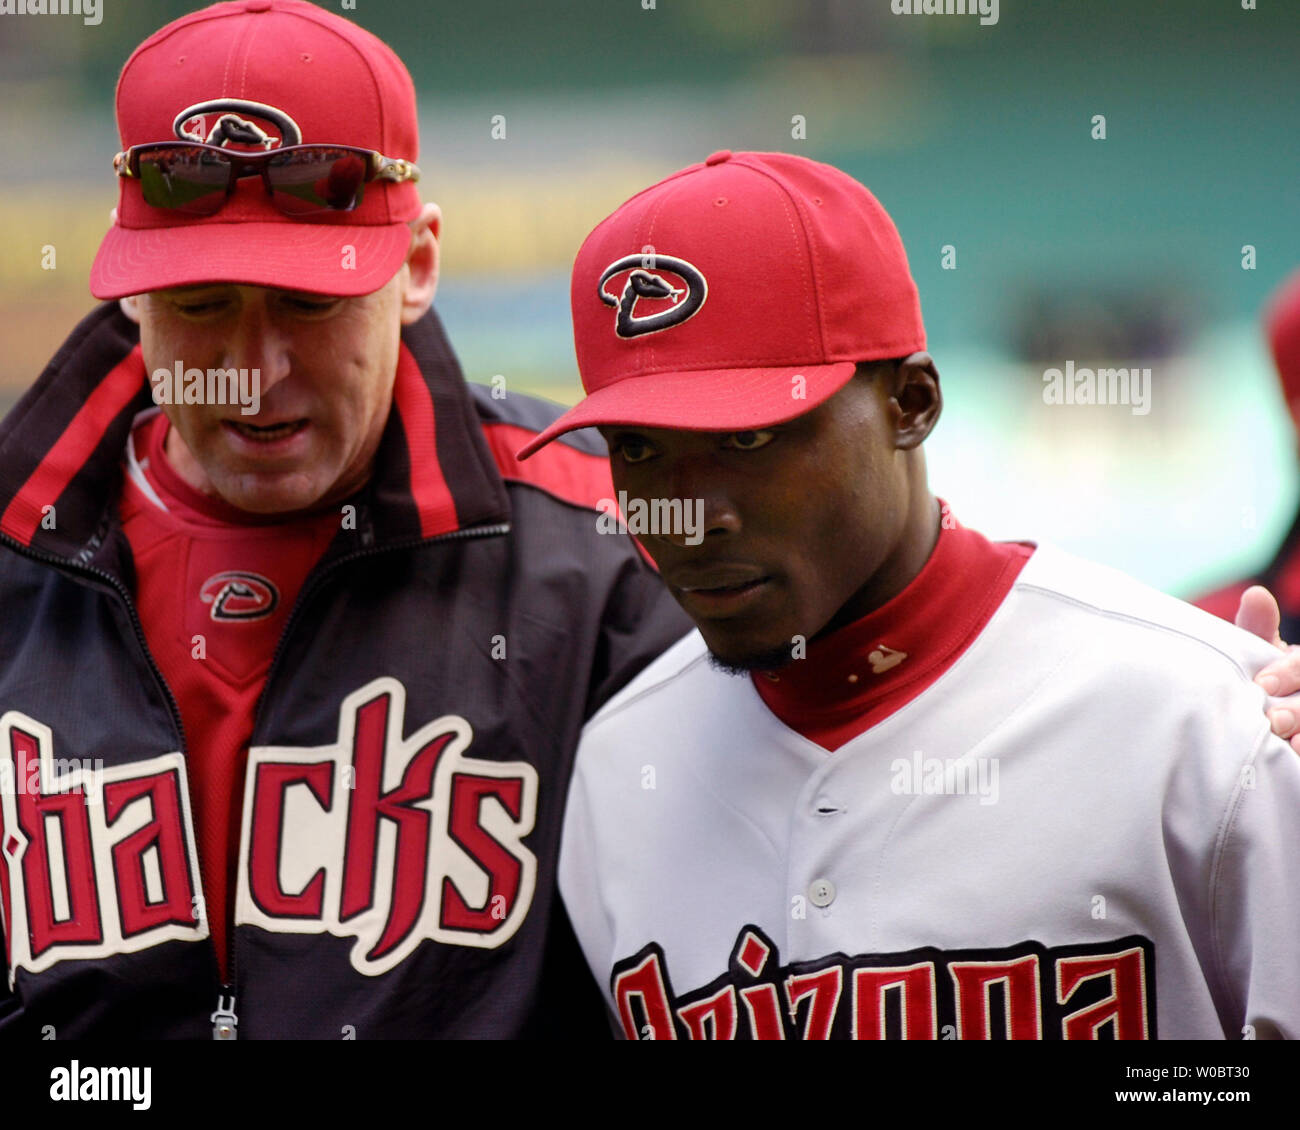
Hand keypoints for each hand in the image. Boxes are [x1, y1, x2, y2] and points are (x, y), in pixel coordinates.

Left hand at [1236, 585, 1299, 752]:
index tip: (1261, 684)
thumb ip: (1258, 629)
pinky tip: (1296, 762)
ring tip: (1293, 745)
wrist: (1265, 732)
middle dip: (1297, 710)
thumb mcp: (1265, 656)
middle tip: (1271, 721)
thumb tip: (1255, 594)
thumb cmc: (1268, 684)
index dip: (1287, 672)